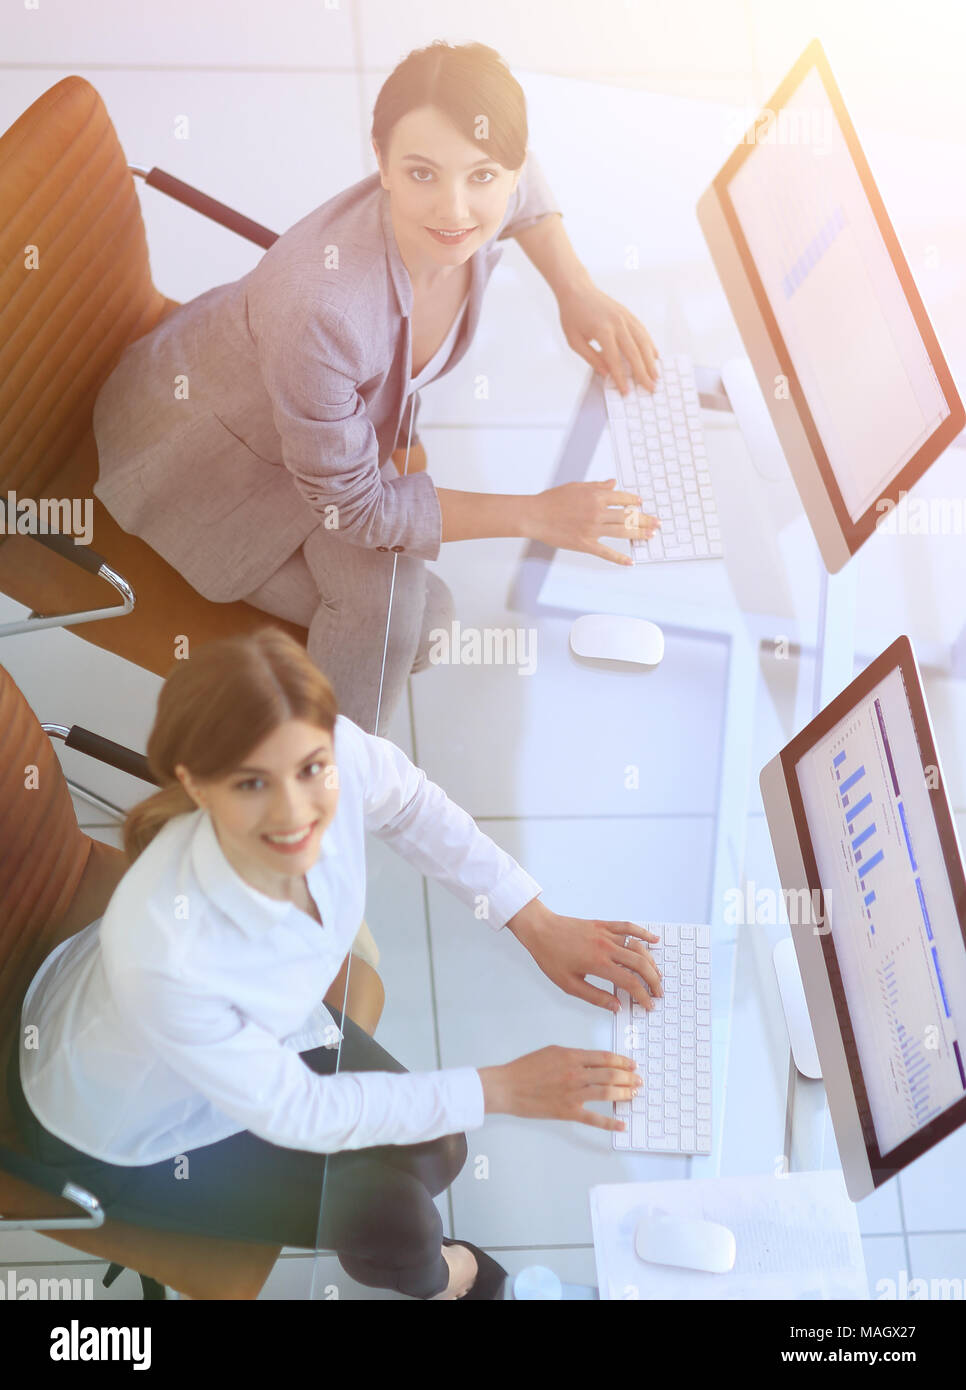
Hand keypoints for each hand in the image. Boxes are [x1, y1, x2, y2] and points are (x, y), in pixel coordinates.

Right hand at [478, 1046, 640, 1131]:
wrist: (507, 1087)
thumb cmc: (525, 1068)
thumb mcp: (551, 1052)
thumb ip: (573, 1055)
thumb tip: (592, 1060)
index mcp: (572, 1056)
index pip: (605, 1057)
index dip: (622, 1061)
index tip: (632, 1064)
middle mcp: (576, 1074)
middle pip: (610, 1074)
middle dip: (628, 1077)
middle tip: (639, 1080)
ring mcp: (573, 1094)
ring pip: (607, 1093)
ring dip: (624, 1093)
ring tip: (634, 1094)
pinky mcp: (567, 1112)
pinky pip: (594, 1119)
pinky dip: (610, 1123)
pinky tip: (621, 1125)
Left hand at [506, 898, 662, 1011]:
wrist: (540, 930)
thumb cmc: (551, 956)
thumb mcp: (569, 984)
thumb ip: (595, 997)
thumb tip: (616, 1006)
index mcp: (598, 963)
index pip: (630, 982)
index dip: (643, 995)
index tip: (648, 1004)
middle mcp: (606, 947)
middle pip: (640, 964)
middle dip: (653, 981)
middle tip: (658, 993)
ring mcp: (606, 934)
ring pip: (638, 947)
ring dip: (651, 962)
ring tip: (657, 975)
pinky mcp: (603, 925)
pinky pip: (628, 927)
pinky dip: (643, 934)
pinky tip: (653, 941)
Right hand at [525, 478, 658, 565]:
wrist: (535, 515)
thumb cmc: (552, 499)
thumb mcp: (576, 487)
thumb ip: (597, 486)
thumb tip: (613, 483)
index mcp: (596, 495)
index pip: (622, 498)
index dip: (634, 501)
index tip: (641, 504)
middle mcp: (597, 512)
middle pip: (628, 516)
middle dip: (645, 519)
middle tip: (657, 522)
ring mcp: (592, 529)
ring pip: (622, 531)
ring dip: (639, 533)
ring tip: (651, 535)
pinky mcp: (585, 543)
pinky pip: (606, 552)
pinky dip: (619, 558)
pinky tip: (630, 561)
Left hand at [557, 282, 659, 394]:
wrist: (577, 289)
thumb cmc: (572, 315)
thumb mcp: (574, 341)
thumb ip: (591, 358)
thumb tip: (606, 374)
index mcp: (602, 330)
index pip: (614, 359)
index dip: (621, 377)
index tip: (626, 391)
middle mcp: (617, 323)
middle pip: (634, 352)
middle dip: (642, 373)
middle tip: (650, 388)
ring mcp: (625, 317)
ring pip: (643, 342)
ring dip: (651, 361)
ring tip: (656, 376)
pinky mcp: (628, 314)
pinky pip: (643, 332)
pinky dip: (650, 345)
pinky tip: (654, 356)